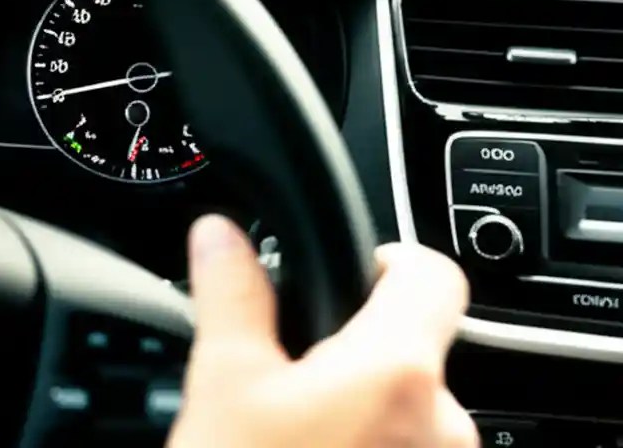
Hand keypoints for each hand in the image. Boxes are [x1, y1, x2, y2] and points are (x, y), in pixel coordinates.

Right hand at [167, 215, 477, 447]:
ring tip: (290, 434)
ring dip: (361, 408)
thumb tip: (220, 237)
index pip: (432, 274)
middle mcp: (444, 426)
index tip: (354, 268)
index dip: (390, 257)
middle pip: (414, 349)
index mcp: (395, 371)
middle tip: (290, 372)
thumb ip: (231, 295)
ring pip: (409, 412)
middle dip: (354, 350)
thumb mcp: (222, 385)